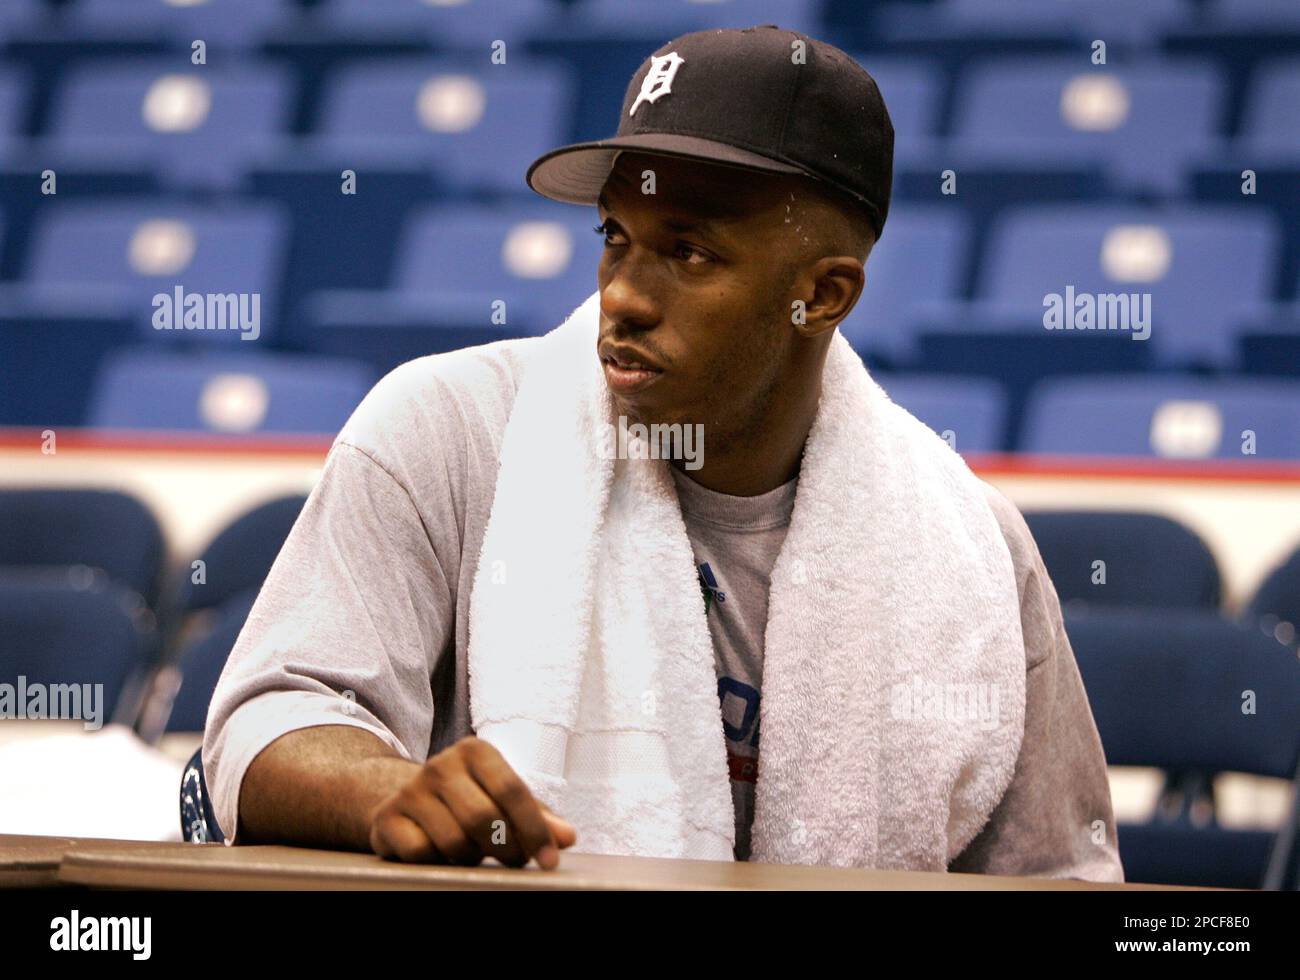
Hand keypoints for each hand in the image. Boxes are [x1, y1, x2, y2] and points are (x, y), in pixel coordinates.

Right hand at [369, 736, 576, 868]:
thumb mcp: (504, 800)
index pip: (512, 790)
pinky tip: (440, 852)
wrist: (405, 799)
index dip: (535, 830)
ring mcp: (411, 790)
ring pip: (454, 841)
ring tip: (474, 851)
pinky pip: (421, 853)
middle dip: (506, 848)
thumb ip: (537, 817)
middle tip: (514, 860)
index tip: (549, 861)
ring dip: (471, 857)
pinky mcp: (387, 818)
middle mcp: (441, 764)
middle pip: (483, 818)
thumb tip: (566, 837)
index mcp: (476, 751)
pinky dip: (437, 861)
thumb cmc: (468, 800)